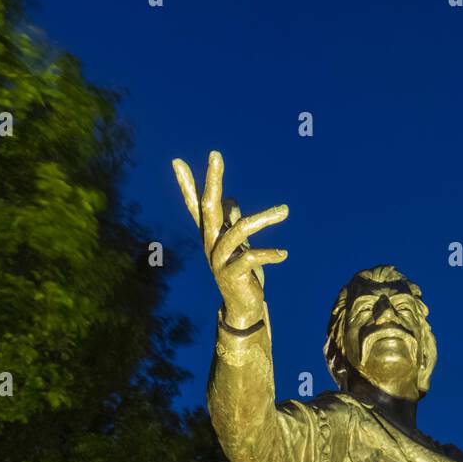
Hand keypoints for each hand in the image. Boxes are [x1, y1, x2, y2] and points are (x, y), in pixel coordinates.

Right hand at [172, 150, 288, 329]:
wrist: (242, 307)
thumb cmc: (242, 273)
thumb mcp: (239, 245)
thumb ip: (232, 223)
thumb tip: (230, 199)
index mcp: (212, 235)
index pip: (197, 206)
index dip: (187, 185)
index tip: (177, 162)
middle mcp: (211, 244)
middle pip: (208, 208)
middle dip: (212, 180)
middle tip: (216, 154)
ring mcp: (219, 260)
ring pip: (238, 230)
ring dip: (263, 218)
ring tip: (285, 211)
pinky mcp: (233, 276)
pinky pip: (251, 258)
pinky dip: (270, 254)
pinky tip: (284, 254)